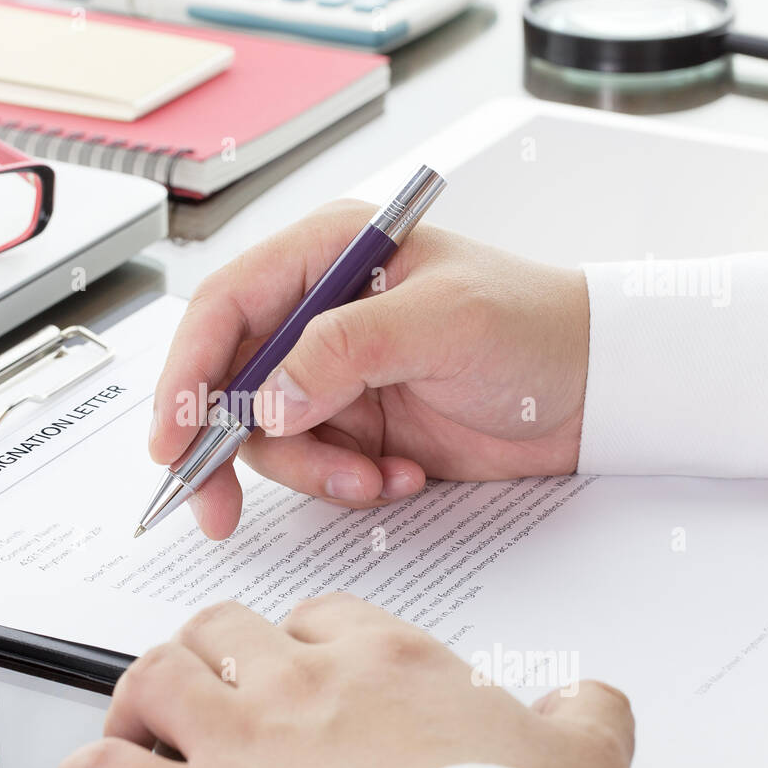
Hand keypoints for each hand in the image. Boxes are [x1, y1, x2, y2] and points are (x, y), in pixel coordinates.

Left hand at [54, 593, 633, 767]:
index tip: (299, 662)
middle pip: (226, 627)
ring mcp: (242, 740)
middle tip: (211, 682)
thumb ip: (584, 714)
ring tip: (142, 719)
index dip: (300, 637)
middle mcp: (302, 683)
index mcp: (383, 660)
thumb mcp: (580, 759)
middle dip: (211, 650)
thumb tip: (594, 700)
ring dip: (141, 697)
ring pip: (158, 673)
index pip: (320, 614)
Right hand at [150, 200, 589, 538]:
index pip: (225, 308)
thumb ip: (346, 350)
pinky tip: (402, 477)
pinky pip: (316, 466)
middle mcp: (318, 313)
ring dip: (312, 473)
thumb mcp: (442, 321)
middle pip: (227, 381)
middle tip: (215, 510)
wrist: (596, 392)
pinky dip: (348, 485)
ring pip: (269, 437)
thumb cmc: (535, 326)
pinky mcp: (356, 424)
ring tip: (374, 479)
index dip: (185, 373)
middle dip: (222, 448)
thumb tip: (265, 401)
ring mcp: (334, 374)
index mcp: (327, 256)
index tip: (170, 439)